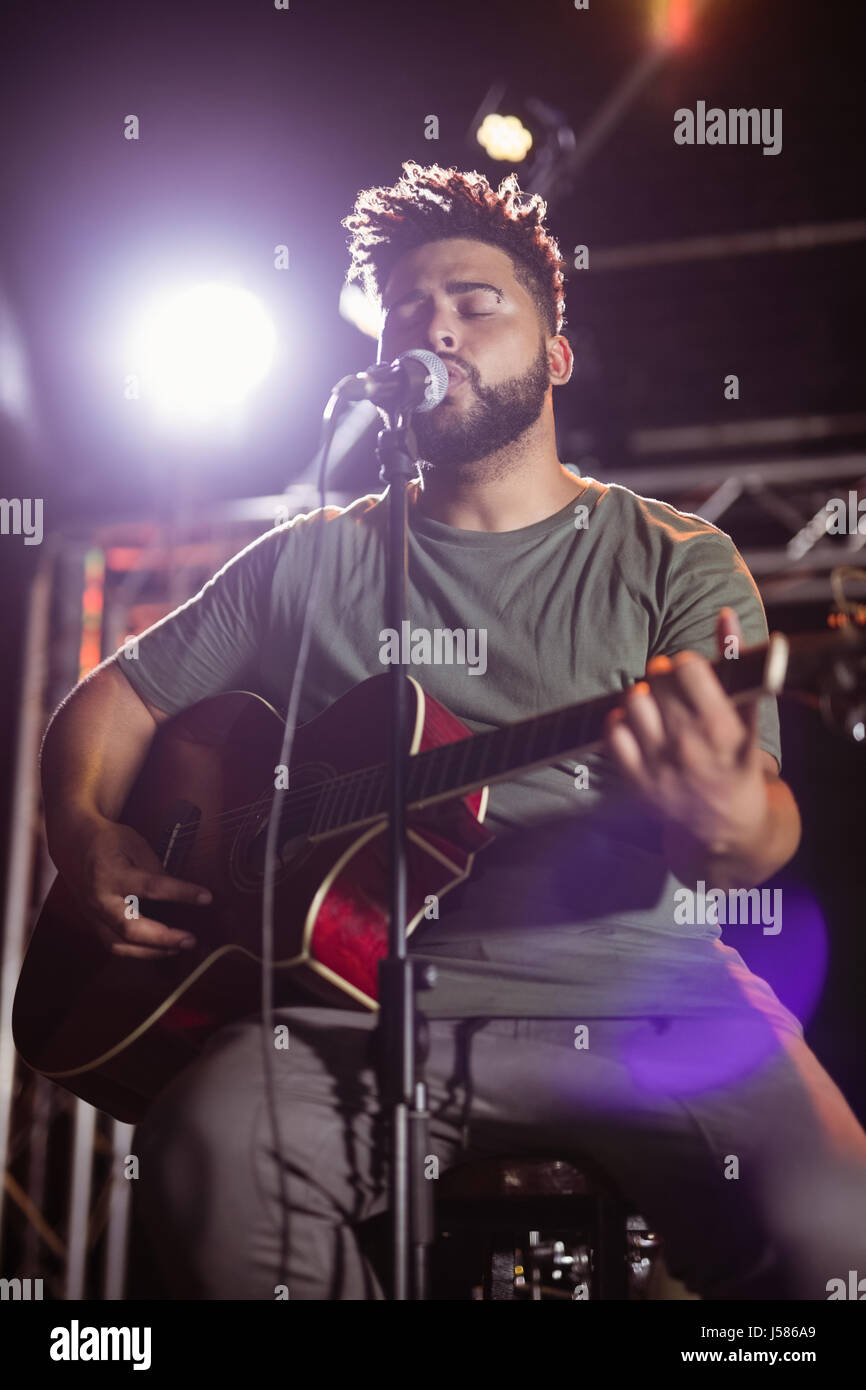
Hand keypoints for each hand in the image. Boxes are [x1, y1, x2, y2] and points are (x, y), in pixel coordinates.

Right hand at [63, 817, 211, 958]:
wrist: (73, 843)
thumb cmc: (109, 840)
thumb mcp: (135, 843)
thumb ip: (154, 868)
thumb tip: (176, 894)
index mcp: (112, 872)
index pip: (152, 887)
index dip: (182, 893)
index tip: (206, 897)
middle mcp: (100, 898)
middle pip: (131, 928)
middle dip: (163, 939)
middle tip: (190, 940)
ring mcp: (93, 915)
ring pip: (119, 945)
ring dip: (152, 953)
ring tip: (178, 949)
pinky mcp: (92, 923)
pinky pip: (114, 945)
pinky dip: (137, 952)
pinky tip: (158, 949)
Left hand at [604, 607, 769, 854]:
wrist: (726, 824)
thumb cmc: (738, 762)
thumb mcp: (748, 717)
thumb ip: (737, 663)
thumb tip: (724, 615)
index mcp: (722, 728)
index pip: (688, 670)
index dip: (687, 665)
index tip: (691, 673)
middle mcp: (688, 745)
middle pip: (658, 682)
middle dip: (664, 678)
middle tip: (672, 690)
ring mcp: (660, 764)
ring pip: (633, 702)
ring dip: (642, 696)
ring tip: (654, 705)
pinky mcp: (637, 780)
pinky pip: (613, 733)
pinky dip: (619, 721)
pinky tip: (636, 724)